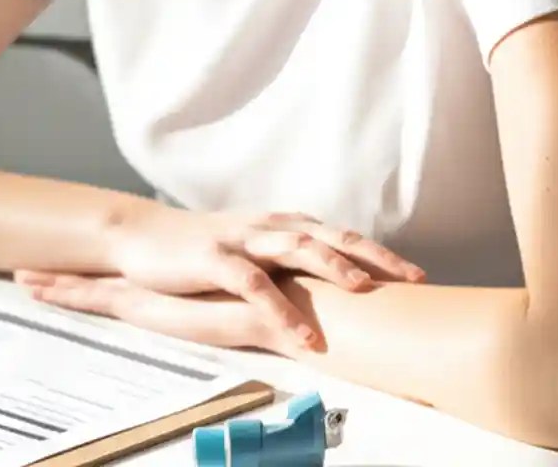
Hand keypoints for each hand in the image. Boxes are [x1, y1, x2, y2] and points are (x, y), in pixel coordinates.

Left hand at [16, 271, 313, 355]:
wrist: (278, 302)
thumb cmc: (273, 305)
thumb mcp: (246, 301)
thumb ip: (236, 299)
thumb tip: (241, 306)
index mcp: (174, 284)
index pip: (128, 274)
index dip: (99, 267)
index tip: (73, 262)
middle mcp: (153, 285)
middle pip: (99, 274)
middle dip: (62, 270)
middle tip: (25, 267)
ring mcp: (144, 293)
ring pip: (86, 284)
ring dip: (52, 281)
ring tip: (18, 278)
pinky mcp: (143, 305)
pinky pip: (90, 298)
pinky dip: (61, 294)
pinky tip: (35, 292)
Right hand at [103, 207, 425, 346]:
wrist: (140, 237)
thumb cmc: (198, 249)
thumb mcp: (249, 250)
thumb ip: (285, 260)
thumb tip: (327, 285)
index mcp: (280, 225)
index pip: (340, 236)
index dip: (379, 253)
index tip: (418, 275)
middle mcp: (267, 226)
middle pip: (330, 236)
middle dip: (374, 256)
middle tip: (414, 278)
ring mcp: (241, 239)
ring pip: (296, 247)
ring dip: (332, 267)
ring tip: (364, 291)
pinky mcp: (213, 258)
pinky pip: (253, 283)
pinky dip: (279, 308)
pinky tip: (301, 333)